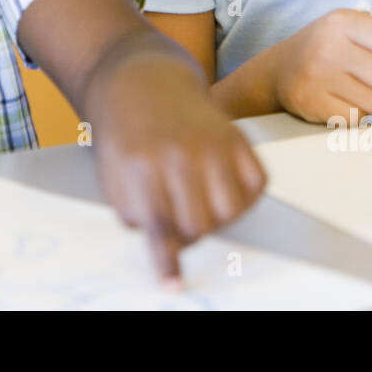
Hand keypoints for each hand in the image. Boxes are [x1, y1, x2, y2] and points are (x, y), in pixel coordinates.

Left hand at [84, 55, 265, 283]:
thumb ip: (137, 214)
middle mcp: (180, 155)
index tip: (176, 286)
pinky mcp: (237, 138)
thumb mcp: (114, 177)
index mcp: (141, 167)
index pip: (160, 226)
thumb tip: (171, 252)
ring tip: (200, 200)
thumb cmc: (127, 137)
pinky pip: (257, 186)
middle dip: (190, 233)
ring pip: (231, 210)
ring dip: (219, 217)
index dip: (168, 262)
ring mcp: (212, 144)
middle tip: (179, 216)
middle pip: (199, 226)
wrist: (143, 84)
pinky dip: (245, 196)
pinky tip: (223, 185)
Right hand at [272, 9, 371, 123]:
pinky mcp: (315, 106)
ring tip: (355, 85)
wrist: (280, 70)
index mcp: (342, 22)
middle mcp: (328, 48)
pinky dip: (357, 111)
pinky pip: (359, 118)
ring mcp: (319, 79)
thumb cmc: (326, 45)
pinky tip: (341, 98)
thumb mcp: (354, 24)